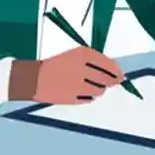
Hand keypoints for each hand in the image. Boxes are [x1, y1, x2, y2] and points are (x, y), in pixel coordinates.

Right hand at [11, 47, 126, 104]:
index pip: (108, 65)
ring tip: (93, 86)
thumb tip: (114, 70)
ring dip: (100, 89)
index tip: (121, 75)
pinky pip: (89, 99)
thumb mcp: (75, 54)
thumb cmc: (55, 64)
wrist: (33, 78)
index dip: (117, 71)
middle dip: (112, 81)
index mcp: (83, 55)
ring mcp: (77, 85)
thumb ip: (95, 60)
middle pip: (106, 79)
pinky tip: (85, 92)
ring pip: (99, 90)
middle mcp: (82, 69)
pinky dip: (89, 96)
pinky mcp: (72, 98)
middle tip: (114, 82)